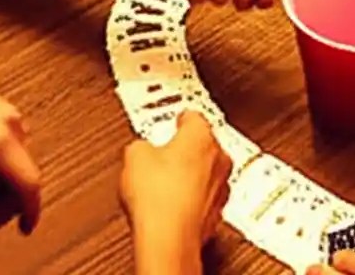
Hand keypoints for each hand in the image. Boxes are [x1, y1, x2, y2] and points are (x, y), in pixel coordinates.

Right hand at [120, 112, 231, 263]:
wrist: (168, 237)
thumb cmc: (158, 196)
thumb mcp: (134, 156)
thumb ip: (141, 146)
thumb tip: (140, 150)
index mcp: (201, 136)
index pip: (194, 117)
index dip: (181, 119)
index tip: (176, 121)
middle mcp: (218, 159)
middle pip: (203, 146)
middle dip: (185, 150)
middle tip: (163, 156)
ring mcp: (220, 188)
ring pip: (206, 174)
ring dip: (189, 177)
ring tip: (163, 186)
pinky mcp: (216, 214)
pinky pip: (204, 199)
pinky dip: (191, 200)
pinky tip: (170, 206)